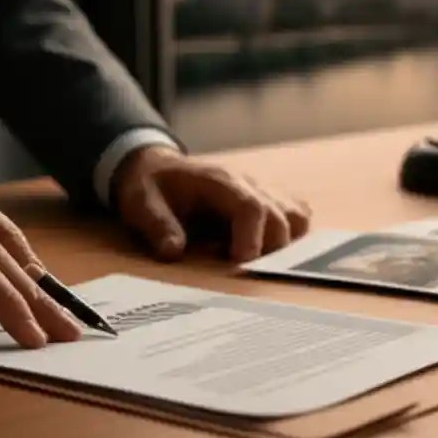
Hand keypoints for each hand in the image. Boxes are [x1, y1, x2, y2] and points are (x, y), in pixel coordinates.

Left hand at [111, 146, 310, 261]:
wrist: (157, 167)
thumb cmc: (151, 187)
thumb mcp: (140, 204)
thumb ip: (157, 225)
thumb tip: (173, 251)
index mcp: (219, 182)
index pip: (251, 207)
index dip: (252, 238)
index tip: (241, 264)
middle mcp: (248, 183)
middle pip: (280, 216)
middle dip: (269, 249)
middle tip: (243, 270)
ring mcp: (261, 190)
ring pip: (297, 216)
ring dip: (286, 243)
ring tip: (257, 261)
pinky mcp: (267, 200)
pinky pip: (296, 215)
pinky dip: (292, 236)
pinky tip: (267, 251)